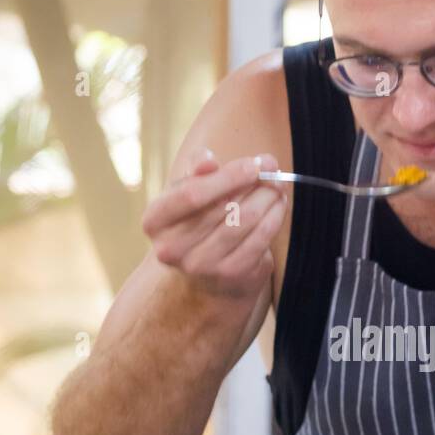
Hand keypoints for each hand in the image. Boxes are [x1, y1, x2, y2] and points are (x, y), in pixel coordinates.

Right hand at [142, 149, 286, 297]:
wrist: (207, 272)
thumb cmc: (198, 219)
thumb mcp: (189, 190)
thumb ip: (197, 169)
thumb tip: (208, 160)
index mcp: (155, 220)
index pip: (192, 194)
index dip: (227, 177)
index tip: (254, 164)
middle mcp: (171, 248)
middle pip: (222, 207)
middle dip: (253, 183)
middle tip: (271, 168)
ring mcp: (200, 266)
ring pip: (243, 221)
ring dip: (266, 198)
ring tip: (276, 186)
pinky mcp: (229, 275)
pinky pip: (259, 240)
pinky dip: (274, 218)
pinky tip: (279, 206)